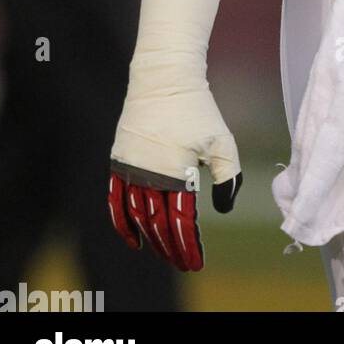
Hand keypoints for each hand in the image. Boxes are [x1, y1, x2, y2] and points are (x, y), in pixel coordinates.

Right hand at [107, 0, 239, 270]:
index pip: (180, 222)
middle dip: (170, 248)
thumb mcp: (221, 140)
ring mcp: (130, 169)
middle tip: (181, 263)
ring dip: (149, 239)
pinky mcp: (119, 160)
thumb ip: (227, 175)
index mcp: (174, 173)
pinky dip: (122, 222)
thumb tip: (224, 206)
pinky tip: (133, 237)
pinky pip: (116, 200)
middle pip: (157, 224)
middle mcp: (148, 176)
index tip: (194, 262)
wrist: (163, 79)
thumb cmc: (197, 108)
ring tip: (160, 254)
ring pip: (136, 216)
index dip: (187, 245)